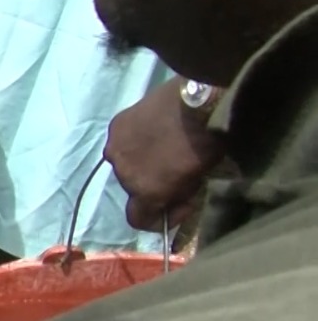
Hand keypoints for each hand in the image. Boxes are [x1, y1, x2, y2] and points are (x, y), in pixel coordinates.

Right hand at [104, 80, 226, 230]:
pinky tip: (152, 130)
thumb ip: (178, 194)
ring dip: (140, 162)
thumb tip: (172, 198)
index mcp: (144, 191)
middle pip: (132, 189)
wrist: (196, 101)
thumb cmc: (205, 144)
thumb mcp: (198, 178)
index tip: (178, 206)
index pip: (137, 220)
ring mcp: (115, 146)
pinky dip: (135, 141)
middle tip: (172, 172)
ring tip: (160, 148)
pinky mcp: (116, 124)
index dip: (157, 220)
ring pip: (124, 163)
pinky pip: (122, 141)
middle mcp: (122, 173)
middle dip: (150, 185)